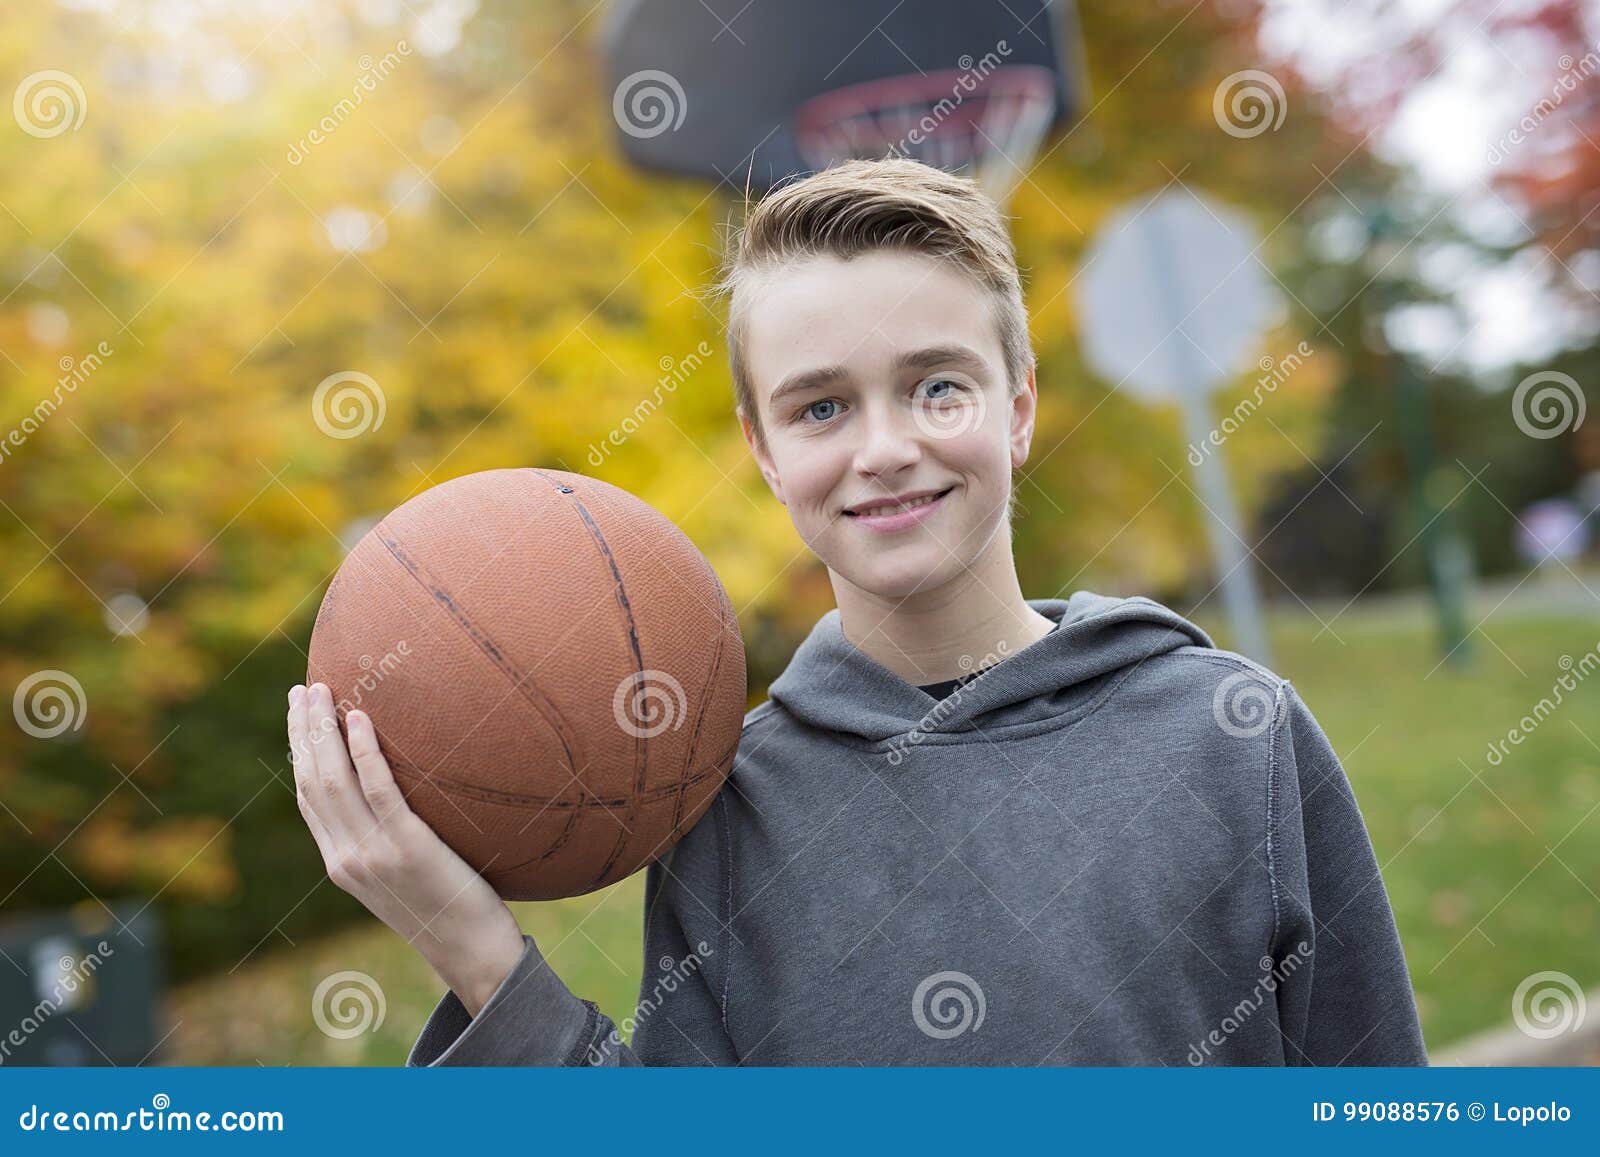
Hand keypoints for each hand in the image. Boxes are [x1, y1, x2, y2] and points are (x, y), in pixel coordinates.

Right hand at [288, 682, 526, 1015]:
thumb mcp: (403, 875)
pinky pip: (379, 790)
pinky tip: (361, 720)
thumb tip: (400, 793)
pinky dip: (364, 752)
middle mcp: (346, 857)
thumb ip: (388, 838)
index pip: (308, 799)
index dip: (299, 754)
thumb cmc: (450, 909)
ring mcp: (373, 853)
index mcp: (341, 863)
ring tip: (324, 690)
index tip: (298, 716)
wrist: (472, 951)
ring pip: (334, 781)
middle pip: (312, 782)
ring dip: (324, 731)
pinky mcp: (407, 846)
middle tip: (302, 689)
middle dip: (303, 732)